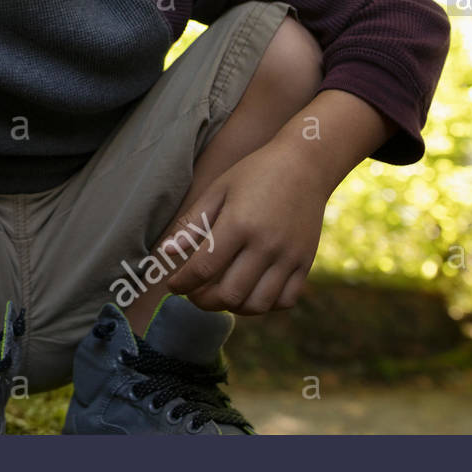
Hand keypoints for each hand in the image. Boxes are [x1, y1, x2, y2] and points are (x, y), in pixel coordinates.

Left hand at [160, 139, 332, 314]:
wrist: (305, 163)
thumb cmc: (255, 173)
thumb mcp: (218, 190)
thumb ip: (192, 223)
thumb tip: (166, 252)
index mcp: (238, 224)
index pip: (203, 269)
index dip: (182, 284)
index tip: (173, 286)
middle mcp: (265, 244)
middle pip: (229, 294)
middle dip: (203, 301)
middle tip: (194, 294)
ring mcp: (288, 256)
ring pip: (257, 305)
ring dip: (233, 308)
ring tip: (220, 295)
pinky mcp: (305, 262)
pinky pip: (285, 300)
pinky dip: (265, 305)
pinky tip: (250, 293)